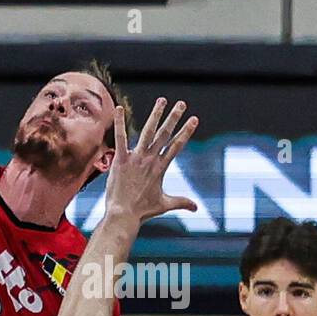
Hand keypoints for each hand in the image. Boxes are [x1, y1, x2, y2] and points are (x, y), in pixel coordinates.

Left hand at [104, 98, 198, 225]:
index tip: (194, 119)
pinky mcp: (121, 159)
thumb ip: (181, 202)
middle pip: (165, 134)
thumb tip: (196, 207)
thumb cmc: (143, 211)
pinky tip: (119, 108)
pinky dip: (120, 123)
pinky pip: (121, 137)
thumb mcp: (165, 204)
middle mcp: (150, 160)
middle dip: (174, 118)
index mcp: (161, 168)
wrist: (124, 214)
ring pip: (148, 132)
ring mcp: (136, 158)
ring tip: (162, 101)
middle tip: (181, 104)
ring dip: (155, 115)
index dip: (186, 131)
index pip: (177, 145)